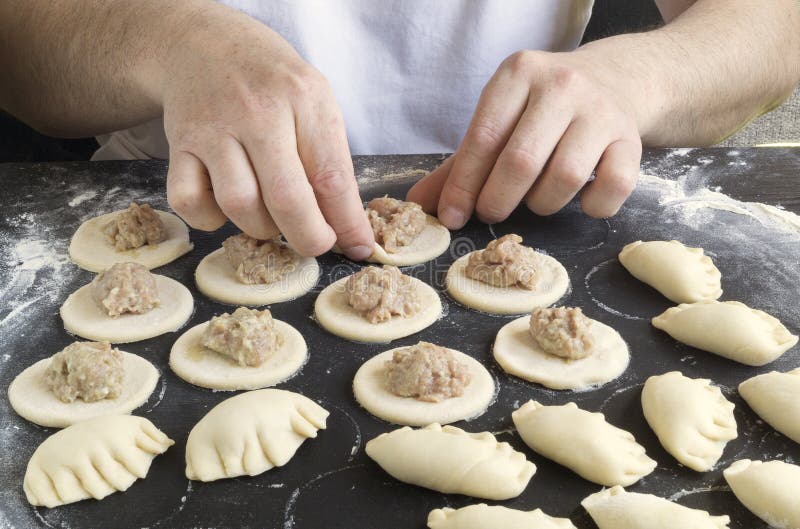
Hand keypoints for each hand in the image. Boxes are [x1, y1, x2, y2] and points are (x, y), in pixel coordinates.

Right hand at [163, 8, 372, 258]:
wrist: (204, 44)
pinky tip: (226, 208)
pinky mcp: (179, 144)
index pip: (332, 176)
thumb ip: (331, 160)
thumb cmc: (271, 83)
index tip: (357, 247)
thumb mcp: (314, 103)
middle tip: (315, 244)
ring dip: (262, 229)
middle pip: (287, 199)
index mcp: (303, 100)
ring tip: (272, 218)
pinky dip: (210, 220)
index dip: (347, 223)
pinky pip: (190, 202)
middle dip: (308, 238)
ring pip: (239, 206)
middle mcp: (257, 113)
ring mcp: (213, 130)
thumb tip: (347, 228)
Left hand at [407, 50, 641, 227]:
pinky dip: (592, 206)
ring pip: (564, 179)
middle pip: (521, 161)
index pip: (482, 138)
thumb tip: (419, 204)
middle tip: (492, 212)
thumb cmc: (542, 110)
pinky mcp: (631, 139)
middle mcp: (561, 86)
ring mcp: (601, 111)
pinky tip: (581, 198)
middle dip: (498, 200)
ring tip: (537, 197)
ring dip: (543, 204)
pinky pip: (611, 188)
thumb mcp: (500, 120)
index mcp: (518, 75)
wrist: (617, 80)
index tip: (452, 217)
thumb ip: (460, 164)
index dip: (463, 186)